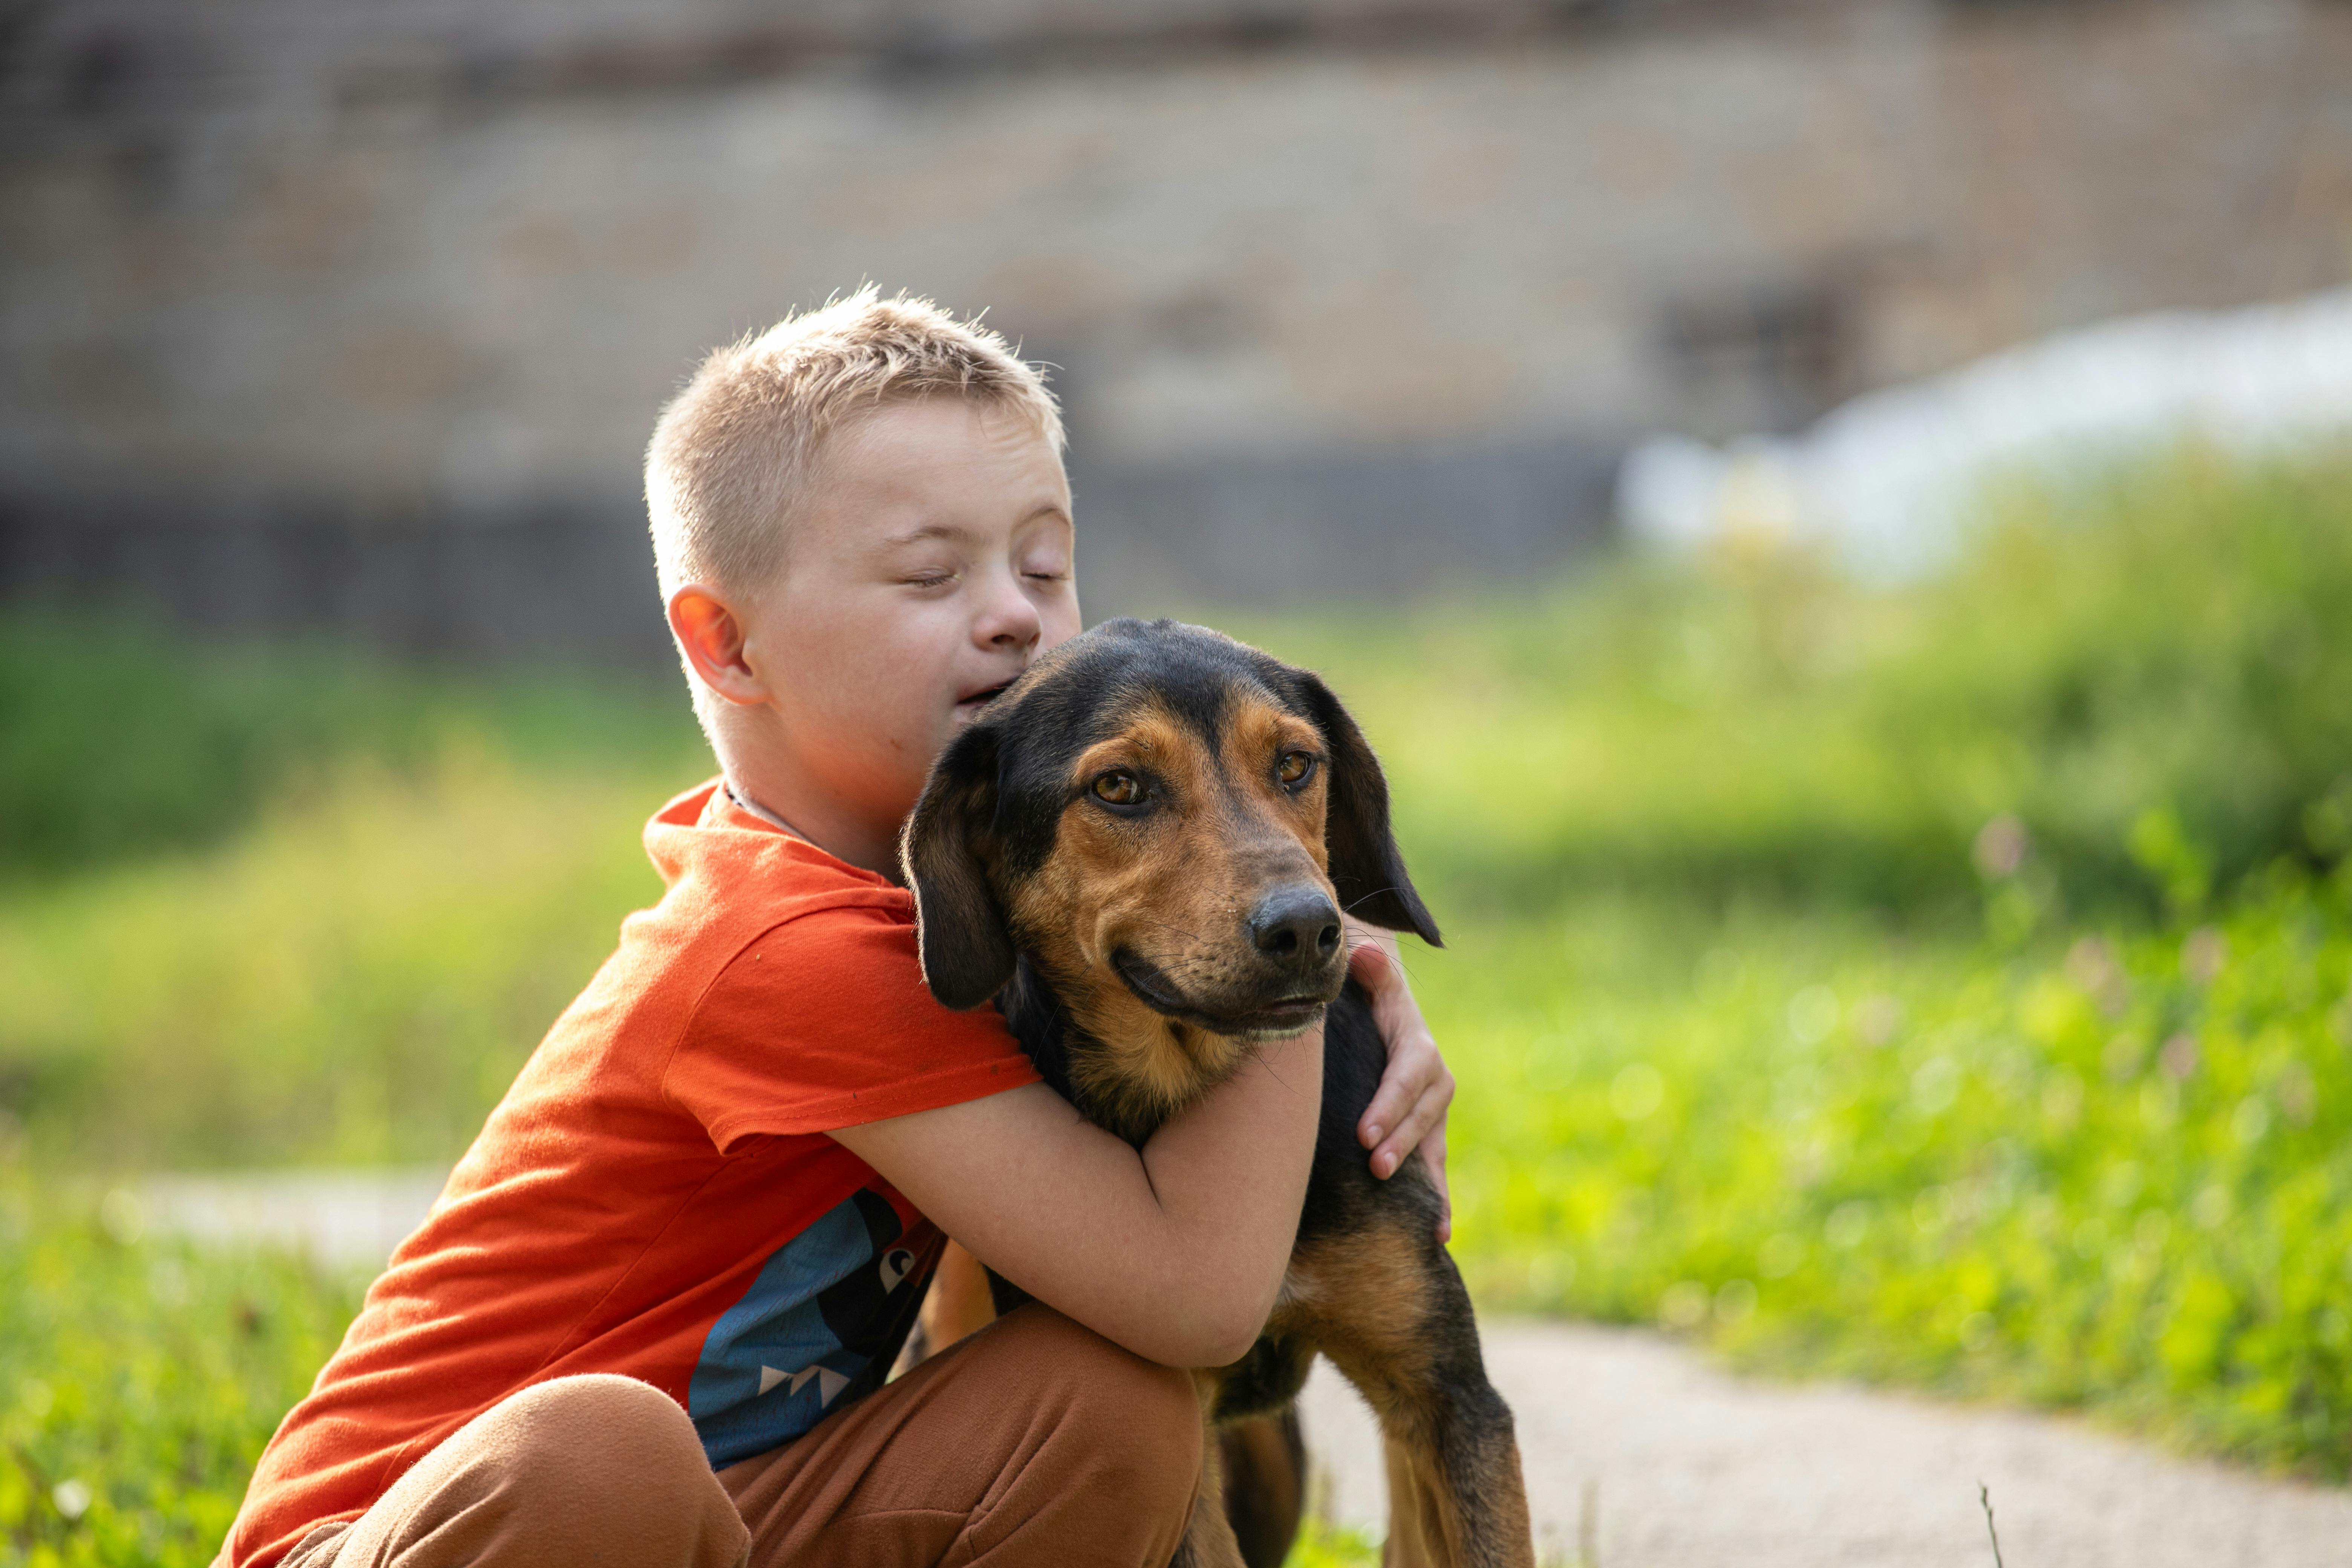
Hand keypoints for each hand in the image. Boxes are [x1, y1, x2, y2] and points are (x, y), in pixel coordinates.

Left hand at [1345, 918, 1453, 1242]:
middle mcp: (1433, 1079)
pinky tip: (1438, 1235)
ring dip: (1428, 1182)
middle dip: (1401, 1142)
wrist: (1381, 1011)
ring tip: (1421, 1220)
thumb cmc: (1365, 996)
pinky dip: (1439, 1201)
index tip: (1365, 1132)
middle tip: (1376, 1167)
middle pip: (1422, 1115)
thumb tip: (1364, 954)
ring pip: (1434, 1147)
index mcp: (1416, 1045)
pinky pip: (1436, 1167)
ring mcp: (1433, 1110)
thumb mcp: (1368, 977)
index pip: (1407, 1075)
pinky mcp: (1426, 1133)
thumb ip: (1368, 969)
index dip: (1390, 1104)